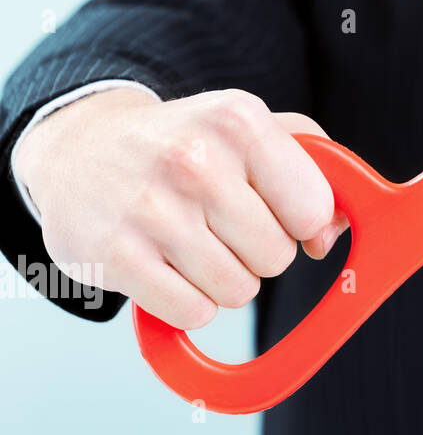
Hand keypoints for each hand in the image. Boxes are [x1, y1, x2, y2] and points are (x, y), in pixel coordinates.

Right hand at [11, 88, 345, 328]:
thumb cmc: (186, 144)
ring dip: (224, 279)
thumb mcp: (252, 129)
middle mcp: (195, 160)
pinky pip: (193, 313)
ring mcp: (151, 209)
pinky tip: (166, 265)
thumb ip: (317, 170)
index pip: (313, 209)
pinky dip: (188, 302)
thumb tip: (333, 235)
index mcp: (239, 122)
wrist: (78, 150)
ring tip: (192, 242)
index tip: (273, 207)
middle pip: (277, 257)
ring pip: (239, 292)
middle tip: (221, 223)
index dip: (300, 220)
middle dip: (259, 250)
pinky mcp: (115, 256)